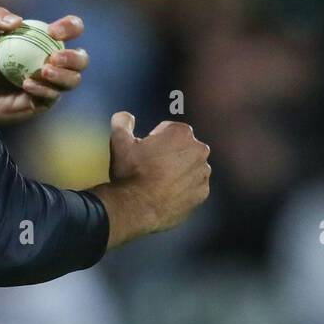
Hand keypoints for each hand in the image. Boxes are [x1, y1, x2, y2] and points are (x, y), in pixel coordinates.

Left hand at [0, 7, 87, 125]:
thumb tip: (17, 21)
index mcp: (47, 40)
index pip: (73, 29)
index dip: (71, 27)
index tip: (52, 31)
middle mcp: (55, 61)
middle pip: (82, 59)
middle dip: (74, 57)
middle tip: (54, 57)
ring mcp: (51, 83)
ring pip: (73, 81)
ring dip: (63, 76)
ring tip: (43, 71)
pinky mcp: (42, 102)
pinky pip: (52, 97)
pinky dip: (42, 90)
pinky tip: (26, 84)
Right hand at [90, 111, 210, 249]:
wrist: (138, 207)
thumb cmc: (130, 171)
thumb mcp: (120, 142)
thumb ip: (122, 122)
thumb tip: (125, 116)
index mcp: (182, 133)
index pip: (168, 130)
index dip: (154, 139)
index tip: (145, 151)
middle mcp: (199, 150)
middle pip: (182, 147)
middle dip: (170, 153)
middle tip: (151, 166)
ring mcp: (203, 173)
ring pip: (190, 166)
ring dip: (178, 170)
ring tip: (158, 182)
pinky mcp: (202, 193)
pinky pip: (193, 186)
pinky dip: (183, 187)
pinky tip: (166, 193)